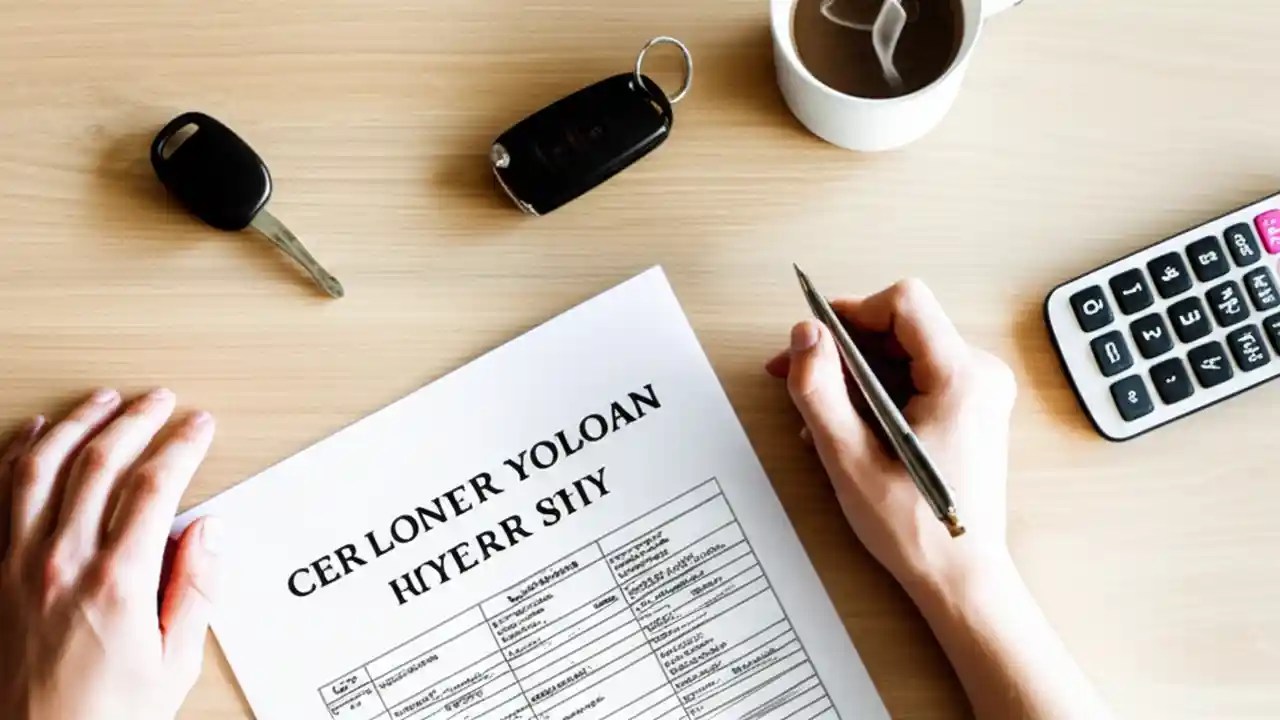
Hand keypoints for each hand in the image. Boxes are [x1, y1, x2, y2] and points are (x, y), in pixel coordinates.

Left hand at [0, 389, 220, 719]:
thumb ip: (196, 591)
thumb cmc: (103, 716)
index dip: (182, 445)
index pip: (155, 486)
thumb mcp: (174, 664)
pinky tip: (33, 435)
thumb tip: (210, 533)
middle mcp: (62, 563)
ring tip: (102, 401)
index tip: (199, 426)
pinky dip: (16, 455)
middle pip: (99, 463)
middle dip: (136, 420)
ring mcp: (19, 564)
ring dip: (75, 423)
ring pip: (42, 467)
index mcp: (118, 583)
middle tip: (160, 402)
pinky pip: (0, 496)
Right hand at [766, 279, 1016, 595]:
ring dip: (855, 375)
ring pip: (902, 352)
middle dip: (844, 348)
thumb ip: (819, 389)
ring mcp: (978, 391)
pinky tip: (847, 427)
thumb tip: (805, 335)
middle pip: (900, 326)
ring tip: (819, 417)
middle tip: (797, 374)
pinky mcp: (969, 407)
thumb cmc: (916, 529)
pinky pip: (914, 376)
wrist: (960, 578)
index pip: (904, 302)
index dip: (852, 311)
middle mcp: (980, 374)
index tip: (815, 338)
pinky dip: (876, 393)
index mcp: (961, 379)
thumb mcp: (849, 458)